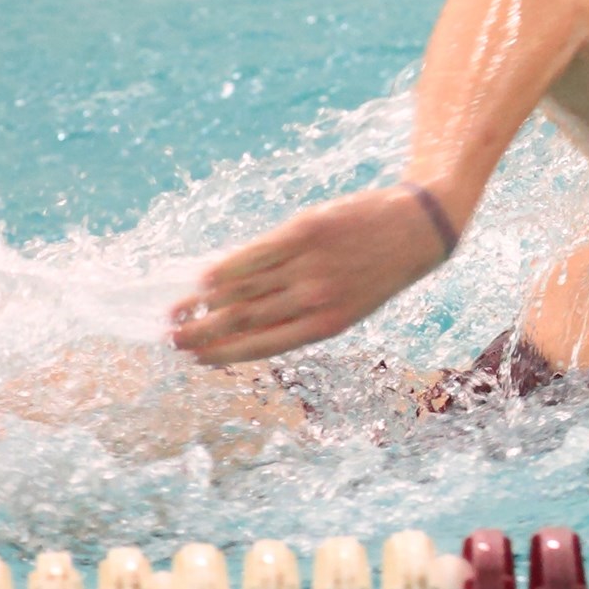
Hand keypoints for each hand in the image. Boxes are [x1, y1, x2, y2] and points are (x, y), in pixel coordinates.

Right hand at [169, 185, 452, 363]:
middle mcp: (315, 298)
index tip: (195, 359)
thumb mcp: (347, 305)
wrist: (416, 229)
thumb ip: (300, 314)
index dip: (224, 354)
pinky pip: (256, 253)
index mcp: (326, 325)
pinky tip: (203, 277)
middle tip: (171, 339)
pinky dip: (227, 266)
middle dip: (203, 332)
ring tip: (178, 308)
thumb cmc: (376, 271)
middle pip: (245, 318)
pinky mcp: (306, 230)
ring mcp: (310, 263)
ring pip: (245, 286)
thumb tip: (244, 321)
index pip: (262, 345)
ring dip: (205, 301)